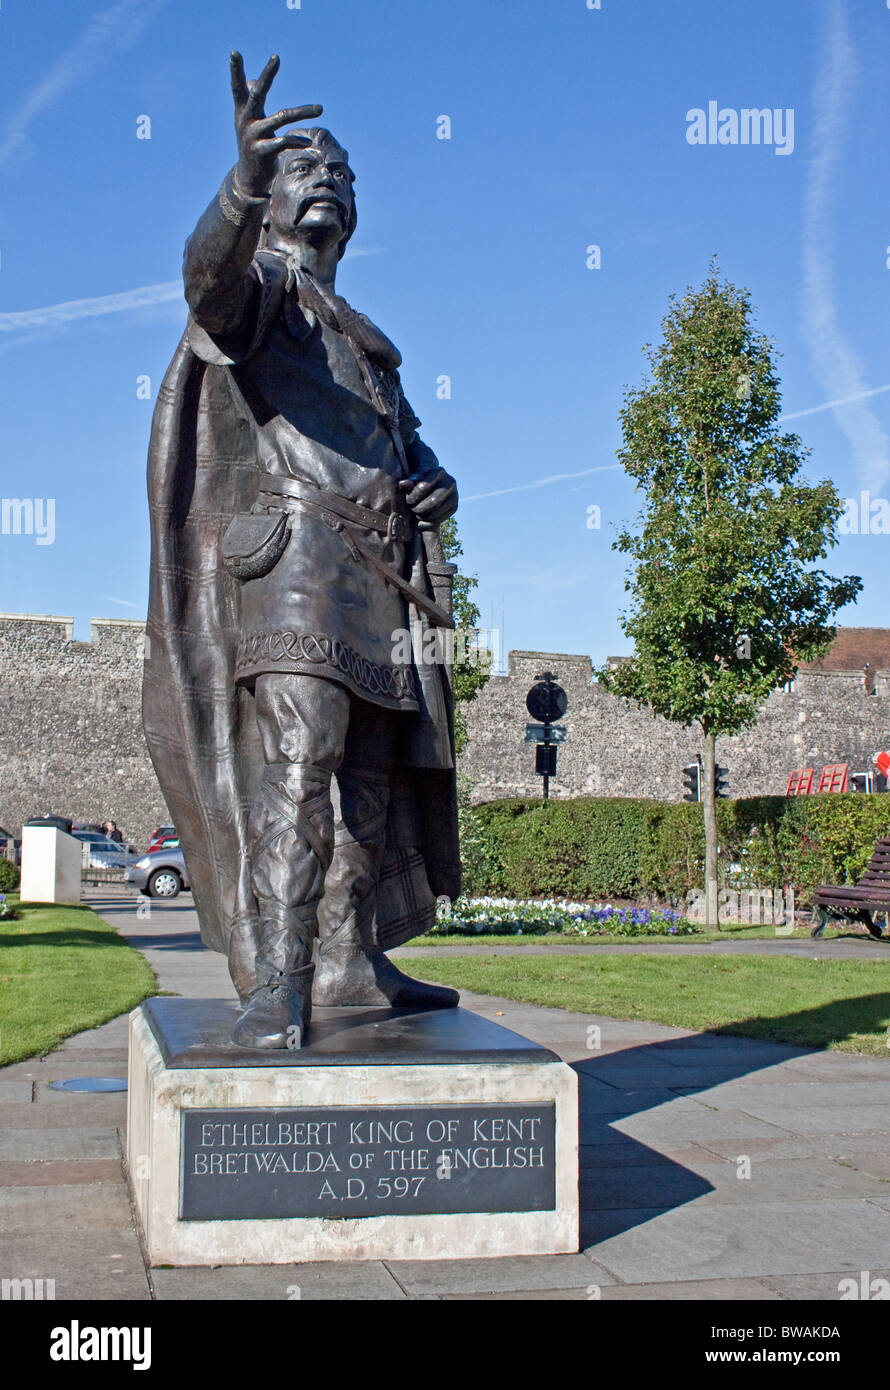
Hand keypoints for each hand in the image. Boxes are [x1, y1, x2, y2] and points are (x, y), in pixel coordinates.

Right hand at [229, 52, 321, 198]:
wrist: (249, 178)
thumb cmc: (252, 143)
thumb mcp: (249, 122)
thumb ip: (250, 101)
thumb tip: (251, 80)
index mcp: (242, 112)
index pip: (237, 87)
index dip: (235, 70)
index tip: (234, 52)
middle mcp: (245, 121)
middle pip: (257, 93)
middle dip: (267, 75)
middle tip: (275, 57)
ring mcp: (253, 136)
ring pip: (280, 118)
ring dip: (302, 112)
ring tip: (320, 109)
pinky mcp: (263, 152)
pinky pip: (284, 142)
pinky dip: (297, 141)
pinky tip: (308, 142)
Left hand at [399, 469, 457, 524]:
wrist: (432, 487)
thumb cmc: (420, 483)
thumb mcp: (414, 481)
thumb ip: (408, 482)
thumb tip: (402, 483)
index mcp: (439, 472)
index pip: (424, 487)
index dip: (413, 496)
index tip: (408, 500)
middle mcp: (450, 482)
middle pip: (434, 501)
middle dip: (419, 508)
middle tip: (412, 509)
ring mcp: (455, 495)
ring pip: (437, 512)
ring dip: (422, 516)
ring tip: (416, 513)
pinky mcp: (455, 507)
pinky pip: (440, 519)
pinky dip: (428, 521)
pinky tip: (423, 517)